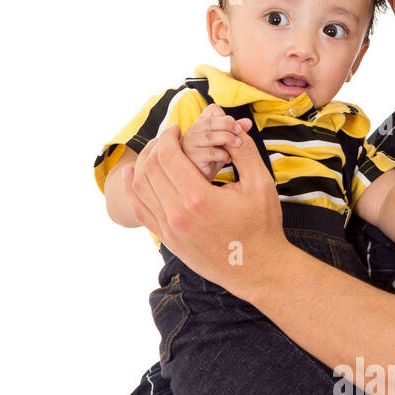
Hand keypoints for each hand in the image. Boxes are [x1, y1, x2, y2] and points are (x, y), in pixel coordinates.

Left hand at [123, 124, 289, 295]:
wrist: (258, 270)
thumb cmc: (262, 227)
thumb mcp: (260, 184)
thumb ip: (243, 151)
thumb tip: (231, 125)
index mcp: (198, 198)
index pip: (167, 155)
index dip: (168, 136)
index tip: (176, 130)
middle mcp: (178, 215)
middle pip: (150, 169)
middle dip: (155, 146)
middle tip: (166, 139)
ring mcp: (170, 231)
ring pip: (139, 188)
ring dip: (142, 165)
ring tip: (154, 153)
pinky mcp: (168, 241)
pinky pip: (140, 211)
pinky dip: (132, 190)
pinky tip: (133, 175)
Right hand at [180, 104, 248, 179]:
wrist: (202, 182)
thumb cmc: (213, 161)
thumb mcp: (226, 144)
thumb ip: (236, 132)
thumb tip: (248, 122)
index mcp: (201, 124)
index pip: (212, 111)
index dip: (226, 117)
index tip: (239, 127)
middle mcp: (192, 132)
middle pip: (211, 121)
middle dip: (229, 125)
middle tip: (241, 132)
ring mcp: (189, 144)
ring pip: (209, 136)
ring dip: (227, 139)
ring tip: (238, 145)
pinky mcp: (191, 158)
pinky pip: (209, 152)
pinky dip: (222, 154)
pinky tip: (228, 159)